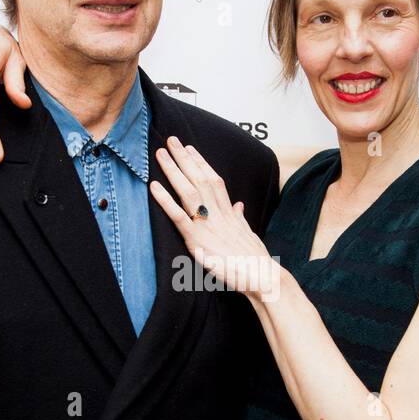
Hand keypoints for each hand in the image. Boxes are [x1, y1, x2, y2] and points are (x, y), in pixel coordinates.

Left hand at [150, 136, 280, 298]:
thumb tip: (239, 206)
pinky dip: (165, 200)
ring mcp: (209, 226)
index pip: (214, 181)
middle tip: (171, 141)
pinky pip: (179, 216)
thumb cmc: (257, 262)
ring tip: (161, 154)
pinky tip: (154, 187)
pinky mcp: (199, 241)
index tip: (191, 149)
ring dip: (174, 170)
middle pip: (200, 179)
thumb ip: (240, 219)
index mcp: (230, 213)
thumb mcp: (249, 235)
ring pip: (189, 191)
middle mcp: (219, 214)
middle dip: (185, 158)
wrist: (264, 278)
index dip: (201, 163)